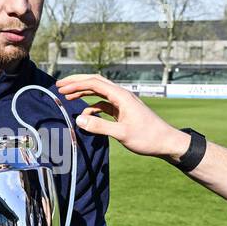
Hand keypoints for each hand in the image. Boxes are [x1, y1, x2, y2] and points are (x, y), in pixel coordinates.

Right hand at [56, 74, 189, 160]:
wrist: (166, 142)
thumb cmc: (148, 138)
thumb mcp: (122, 134)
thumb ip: (100, 126)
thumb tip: (79, 119)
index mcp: (121, 96)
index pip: (95, 83)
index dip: (76, 84)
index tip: (60, 88)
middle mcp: (121, 95)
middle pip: (96, 82)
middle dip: (77, 82)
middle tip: (60, 86)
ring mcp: (123, 102)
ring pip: (99, 92)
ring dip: (83, 92)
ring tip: (67, 97)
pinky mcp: (123, 111)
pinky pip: (104, 104)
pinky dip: (93, 106)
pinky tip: (85, 114)